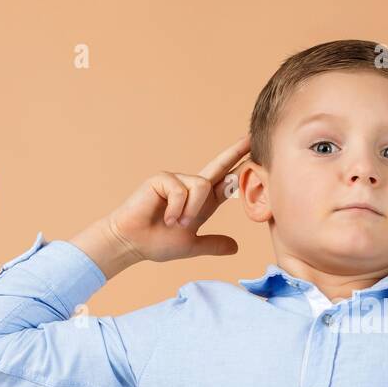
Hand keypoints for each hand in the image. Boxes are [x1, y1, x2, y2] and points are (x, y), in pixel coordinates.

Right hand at [105, 134, 250, 263]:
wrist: (132, 243)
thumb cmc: (156, 243)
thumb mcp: (191, 245)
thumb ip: (213, 245)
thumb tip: (236, 248)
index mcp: (201, 202)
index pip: (225, 183)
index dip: (239, 171)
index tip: (255, 158)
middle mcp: (190, 187)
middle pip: (218, 167)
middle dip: (235, 153)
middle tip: (251, 139)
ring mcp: (176, 180)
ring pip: (202, 187)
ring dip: (191, 210)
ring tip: (176, 223)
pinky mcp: (162, 178)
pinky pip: (182, 191)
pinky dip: (177, 209)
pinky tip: (166, 218)